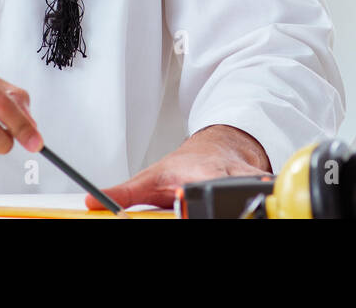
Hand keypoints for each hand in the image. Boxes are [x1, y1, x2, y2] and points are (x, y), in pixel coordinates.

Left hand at [85, 124, 270, 209]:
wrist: (221, 146)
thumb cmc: (188, 163)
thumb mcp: (152, 177)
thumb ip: (125, 193)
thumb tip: (93, 201)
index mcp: (197, 172)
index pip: (198, 183)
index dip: (192, 194)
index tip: (181, 194)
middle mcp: (224, 174)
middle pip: (227, 190)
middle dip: (219, 200)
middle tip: (208, 207)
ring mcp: (245, 181)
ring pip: (250, 190)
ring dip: (243, 199)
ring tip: (243, 209)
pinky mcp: (259, 186)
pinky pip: (262, 194)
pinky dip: (259, 199)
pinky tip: (260, 208)